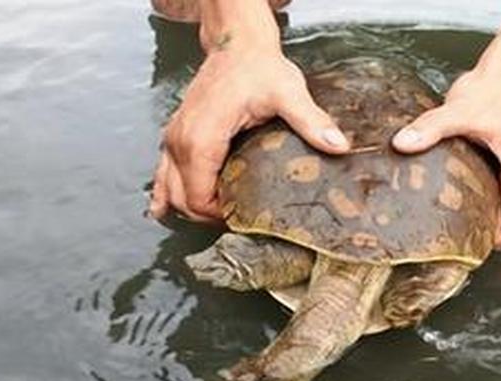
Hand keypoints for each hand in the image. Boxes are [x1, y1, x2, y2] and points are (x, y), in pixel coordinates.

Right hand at [150, 48, 349, 221]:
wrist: (236, 43)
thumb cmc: (258, 66)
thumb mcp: (288, 93)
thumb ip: (310, 121)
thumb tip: (338, 145)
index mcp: (202, 139)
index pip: (199, 199)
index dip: (220, 216)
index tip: (245, 217)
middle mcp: (180, 141)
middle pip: (183, 201)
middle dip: (208, 216)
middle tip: (239, 218)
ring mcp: (174, 138)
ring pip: (169, 190)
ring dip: (191, 207)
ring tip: (219, 213)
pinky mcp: (175, 134)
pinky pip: (161, 172)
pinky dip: (166, 192)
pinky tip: (166, 210)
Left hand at [391, 68, 500, 248]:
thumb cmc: (495, 89)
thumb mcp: (459, 111)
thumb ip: (431, 129)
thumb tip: (403, 142)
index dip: (490, 241)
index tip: (460, 239)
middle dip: (482, 231)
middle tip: (446, 230)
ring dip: (483, 214)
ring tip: (449, 214)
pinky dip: (485, 198)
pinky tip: (459, 192)